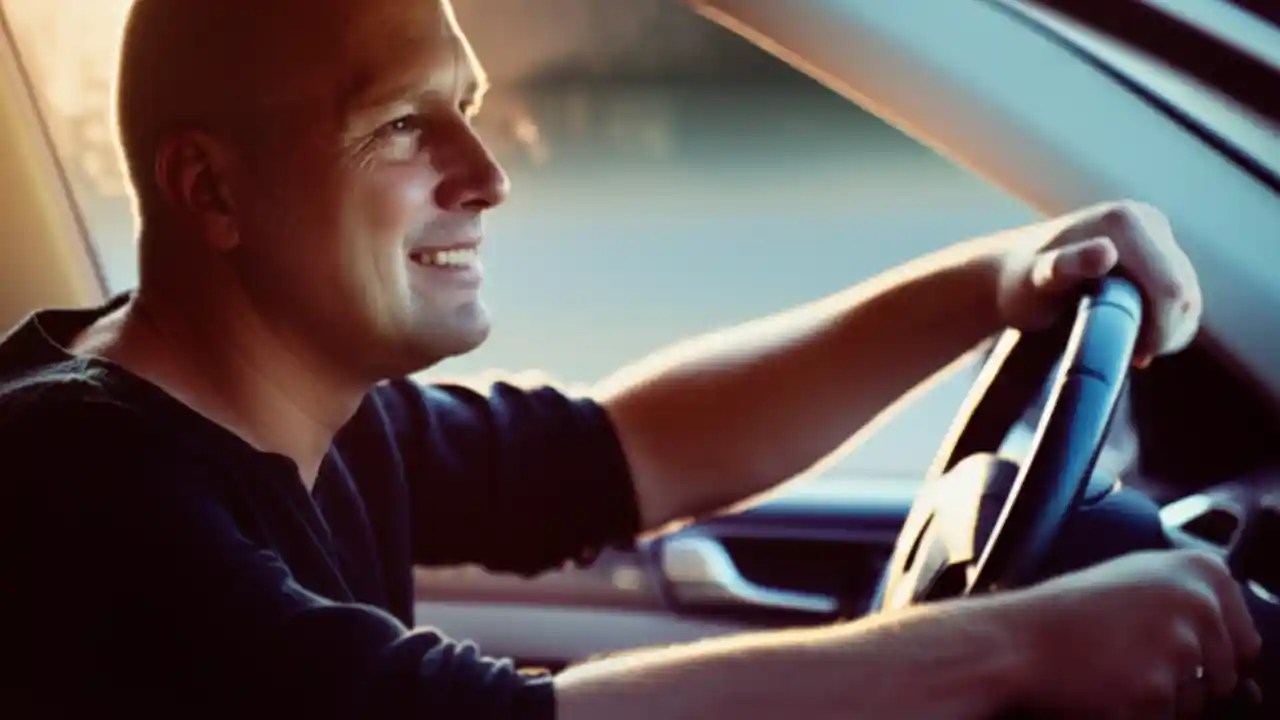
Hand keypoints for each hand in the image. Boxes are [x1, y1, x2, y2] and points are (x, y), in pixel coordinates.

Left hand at [995, 201, 1201, 366]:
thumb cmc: (1020, 283)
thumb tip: (1107, 252)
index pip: (1172, 290)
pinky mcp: (1158, 252)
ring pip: (1188, 297)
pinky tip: (1137, 337)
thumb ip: (1066, 266)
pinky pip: (1180, 296)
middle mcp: (1147, 220)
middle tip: (1130, 357)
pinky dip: (1165, 323)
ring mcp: (1155, 234)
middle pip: (1185, 293)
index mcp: (1126, 223)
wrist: (1012, 273)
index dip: (1161, 332)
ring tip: (1130, 349)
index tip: (1132, 357)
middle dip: (1166, 333)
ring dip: (1167, 331)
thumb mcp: (1036, 280)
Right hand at [1010, 550, 1261, 717]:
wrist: (1013, 641)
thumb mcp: (1138, 584)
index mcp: (1202, 571)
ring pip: (1195, 703)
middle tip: (1127, 657)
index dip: (1205, 655)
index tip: (1162, 647)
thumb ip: (1194, 608)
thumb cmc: (1068, 614)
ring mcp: (1178, 648)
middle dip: (1184, 681)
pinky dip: (1134, 713)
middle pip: (1224, 676)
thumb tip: (1241, 670)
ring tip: (1111, 669)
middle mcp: (1199, 604)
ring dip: (1159, 699)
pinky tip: (1103, 687)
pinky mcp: (1155, 691)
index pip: (1244, 641)